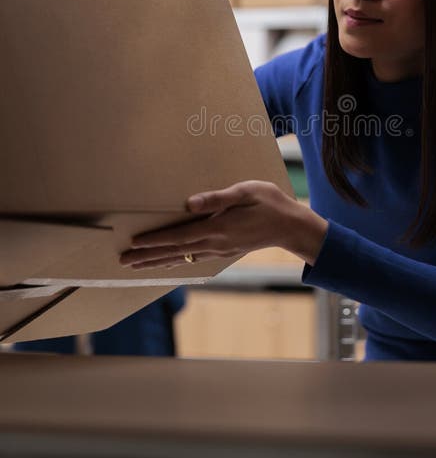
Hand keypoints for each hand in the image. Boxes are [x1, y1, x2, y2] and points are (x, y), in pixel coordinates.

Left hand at [119, 180, 327, 269]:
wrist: (291, 227)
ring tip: (136, 265)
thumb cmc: (270, 203)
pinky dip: (175, 261)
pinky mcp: (224, 252)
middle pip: (174, 253)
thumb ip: (217, 198)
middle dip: (147, 256)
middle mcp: (215, 244)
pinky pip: (192, 259)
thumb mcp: (246, 192)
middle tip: (123, 262)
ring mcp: (219, 251)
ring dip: (157, 261)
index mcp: (218, 229)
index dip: (155, 240)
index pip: (178, 237)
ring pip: (181, 258)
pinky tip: (167, 262)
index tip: (133, 243)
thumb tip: (190, 204)